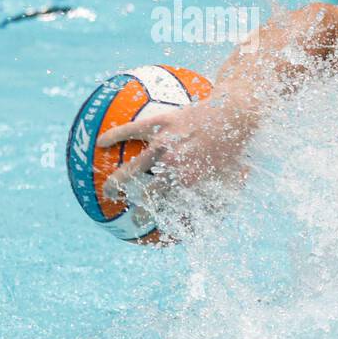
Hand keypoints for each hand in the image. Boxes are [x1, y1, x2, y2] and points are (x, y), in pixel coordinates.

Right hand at [98, 93, 254, 207]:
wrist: (236, 113)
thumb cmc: (237, 145)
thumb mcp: (232, 175)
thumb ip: (220, 195)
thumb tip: (218, 214)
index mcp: (190, 180)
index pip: (166, 207)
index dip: (153, 218)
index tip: (140, 225)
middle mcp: (174, 166)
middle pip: (147, 193)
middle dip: (133, 207)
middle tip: (123, 215)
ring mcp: (166, 144)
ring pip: (134, 167)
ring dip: (117, 181)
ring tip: (108, 190)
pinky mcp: (161, 122)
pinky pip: (131, 130)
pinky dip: (115, 136)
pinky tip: (101, 143)